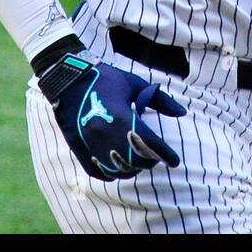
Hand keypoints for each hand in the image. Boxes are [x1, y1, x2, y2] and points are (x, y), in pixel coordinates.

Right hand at [41, 56, 187, 181]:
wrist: (69, 80)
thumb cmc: (106, 79)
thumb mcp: (135, 84)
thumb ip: (160, 100)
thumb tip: (182, 113)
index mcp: (119, 115)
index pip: (148, 143)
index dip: (165, 153)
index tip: (175, 160)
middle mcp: (103, 133)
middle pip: (134, 160)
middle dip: (149, 161)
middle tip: (156, 157)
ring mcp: (89, 143)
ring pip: (117, 170)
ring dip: (132, 169)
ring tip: (140, 162)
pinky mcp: (78, 149)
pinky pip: (98, 171)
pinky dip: (112, 173)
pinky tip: (121, 166)